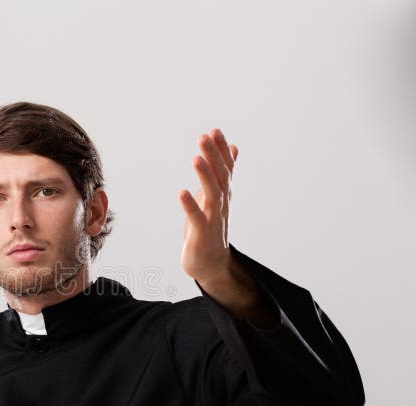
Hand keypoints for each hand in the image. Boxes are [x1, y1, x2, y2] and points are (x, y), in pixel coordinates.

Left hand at [179, 128, 238, 283]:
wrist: (210, 263)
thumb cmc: (210, 227)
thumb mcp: (216, 196)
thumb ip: (222, 172)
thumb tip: (233, 148)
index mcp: (223, 194)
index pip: (225, 169)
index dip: (221, 151)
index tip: (215, 131)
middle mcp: (221, 204)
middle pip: (220, 177)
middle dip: (213, 157)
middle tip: (204, 136)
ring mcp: (213, 220)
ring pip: (212, 195)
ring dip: (205, 176)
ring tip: (195, 158)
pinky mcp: (202, 235)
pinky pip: (197, 219)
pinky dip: (190, 206)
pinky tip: (182, 192)